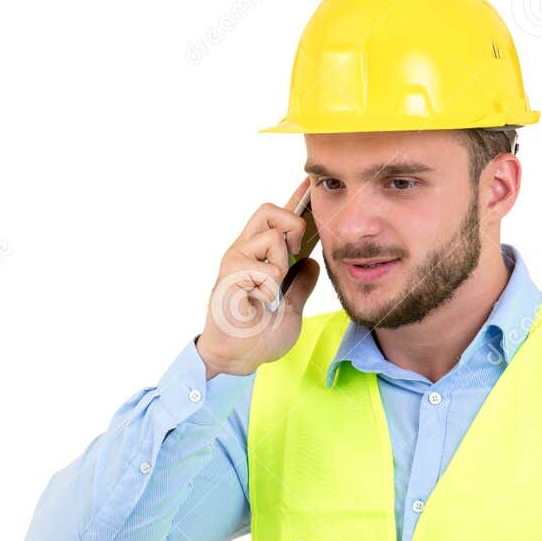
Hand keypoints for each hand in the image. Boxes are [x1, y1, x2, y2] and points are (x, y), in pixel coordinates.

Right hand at [196, 178, 320, 378]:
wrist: (239, 359)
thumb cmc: (258, 336)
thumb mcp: (292, 309)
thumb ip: (301, 285)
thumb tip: (311, 263)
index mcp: (259, 258)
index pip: (278, 220)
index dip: (294, 198)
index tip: (309, 181)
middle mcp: (244, 252)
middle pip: (269, 210)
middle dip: (292, 225)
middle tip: (294, 256)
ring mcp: (235, 260)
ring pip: (272, 236)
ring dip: (280, 266)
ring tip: (270, 292)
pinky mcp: (229, 273)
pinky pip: (266, 267)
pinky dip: (270, 288)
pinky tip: (260, 303)